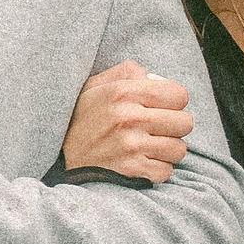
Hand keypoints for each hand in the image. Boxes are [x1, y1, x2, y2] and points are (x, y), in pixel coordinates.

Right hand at [58, 60, 191, 182]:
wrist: (58, 157)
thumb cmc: (81, 119)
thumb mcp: (96, 85)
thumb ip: (127, 73)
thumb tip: (156, 77)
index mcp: (124, 92)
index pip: (179, 95)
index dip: (173, 101)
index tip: (161, 107)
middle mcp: (129, 117)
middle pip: (185, 122)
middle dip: (174, 126)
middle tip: (157, 128)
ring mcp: (131, 146)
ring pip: (179, 148)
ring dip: (167, 149)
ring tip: (150, 146)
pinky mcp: (132, 170)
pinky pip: (166, 171)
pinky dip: (157, 169)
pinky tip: (143, 163)